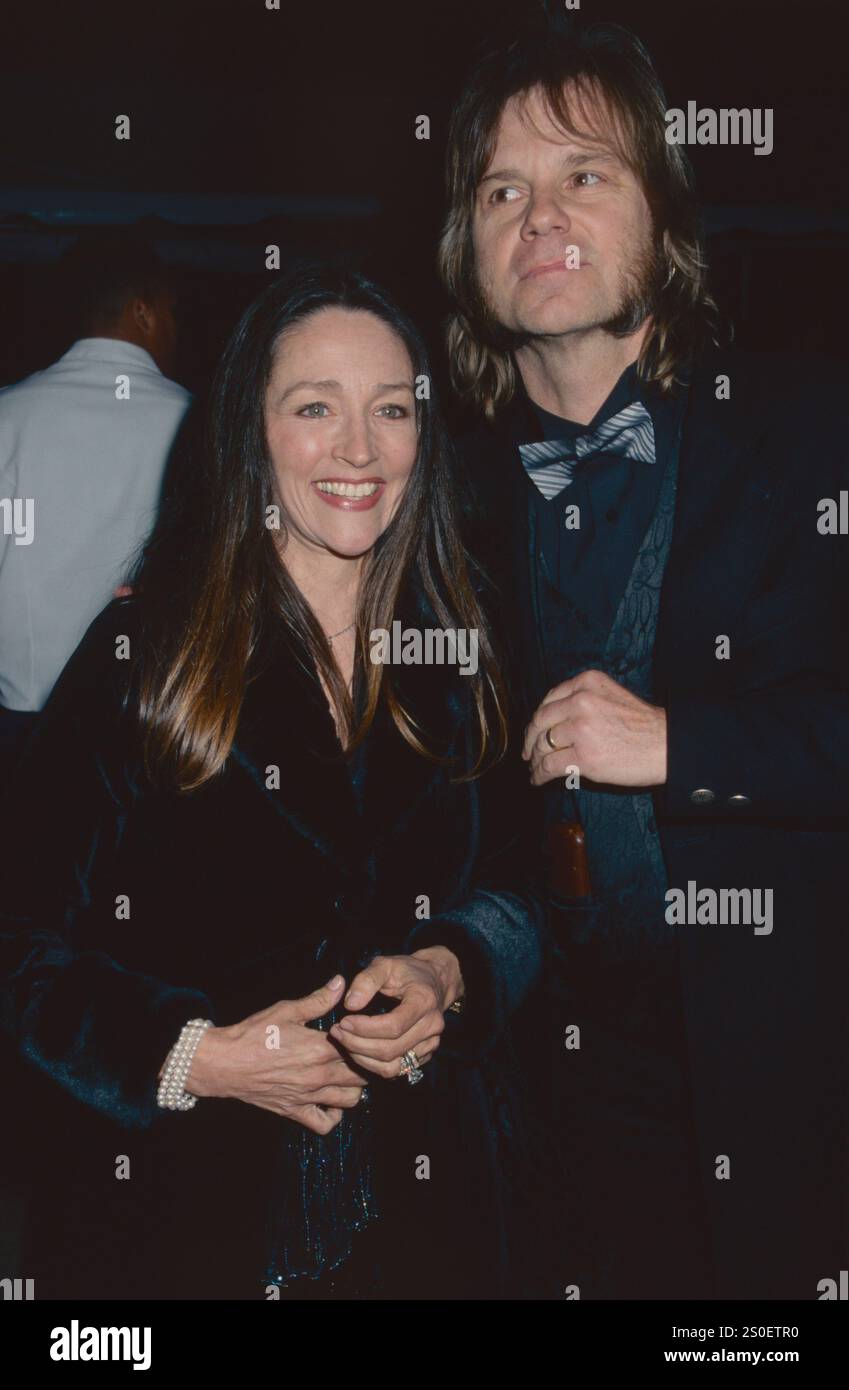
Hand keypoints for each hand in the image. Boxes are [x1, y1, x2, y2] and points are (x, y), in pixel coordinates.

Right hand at [181, 976, 367, 1133]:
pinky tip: (331, 1101)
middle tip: (360, 1053)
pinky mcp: (294, 1112)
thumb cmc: (253, 1034)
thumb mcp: (286, 1011)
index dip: (365, 1039)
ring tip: (347, 1075)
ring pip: (351, 1100)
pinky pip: (325, 1124)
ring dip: (354, 1088)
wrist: (224, 1062)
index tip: (363, 1033)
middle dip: (365, 1063)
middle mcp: (318, 1075)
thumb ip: (318, 999)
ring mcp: (307, 1096)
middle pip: (361, 1075)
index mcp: (319, 1048)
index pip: (360, 1047)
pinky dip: (334, 1116)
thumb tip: (340, 983)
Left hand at [327, 947, 462, 1079]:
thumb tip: (350, 1004)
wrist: (433, 982)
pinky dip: (373, 1065)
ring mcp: (430, 1044)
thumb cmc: (406, 971)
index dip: (365, 1028)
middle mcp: (431, 1027)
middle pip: (391, 1049)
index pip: (393, 1026)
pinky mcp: (423, 1056)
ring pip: (392, 1066)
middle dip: (357, 1044)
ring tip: (344, 1042)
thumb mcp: (385, 964)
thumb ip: (367, 980)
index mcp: (423, 1002)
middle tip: (336, 1032)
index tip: (343, 1021)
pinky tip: (357, 1050)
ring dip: (362, 1059)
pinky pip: (396, 1070)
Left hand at [522, 668, 666, 787]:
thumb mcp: (611, 697)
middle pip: (541, 720)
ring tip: (534, 769)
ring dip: (535, 759)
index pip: (550, 698)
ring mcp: (580, 728)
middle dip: (531, 739)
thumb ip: (584, 701)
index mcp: (587, 682)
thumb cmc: (643, 725)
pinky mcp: (583, 756)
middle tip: (527, 752)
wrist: (666, 745)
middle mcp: (581, 701)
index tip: (534, 730)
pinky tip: (538, 779)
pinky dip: (539, 774)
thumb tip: (553, 723)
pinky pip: (549, 765)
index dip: (538, 718)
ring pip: (543, 744)